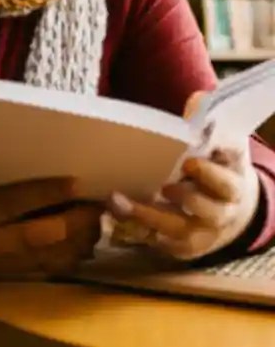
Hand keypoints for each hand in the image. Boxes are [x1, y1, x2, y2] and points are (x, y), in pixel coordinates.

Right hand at [0, 163, 104, 279]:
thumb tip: (35, 162)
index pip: (14, 203)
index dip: (47, 193)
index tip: (77, 182)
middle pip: (40, 235)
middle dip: (75, 220)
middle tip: (98, 203)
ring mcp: (1, 266)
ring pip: (51, 257)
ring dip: (80, 241)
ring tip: (96, 221)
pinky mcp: (12, 279)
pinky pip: (50, 271)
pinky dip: (72, 257)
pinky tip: (84, 241)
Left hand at [108, 90, 261, 260]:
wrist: (228, 211)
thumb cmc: (218, 170)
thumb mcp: (221, 147)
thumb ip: (208, 125)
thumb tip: (197, 98)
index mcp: (233, 187)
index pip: (227, 184)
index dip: (211, 175)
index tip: (190, 163)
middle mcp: (220, 215)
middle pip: (207, 210)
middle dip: (187, 198)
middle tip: (164, 185)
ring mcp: (199, 234)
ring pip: (176, 229)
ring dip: (147, 216)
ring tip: (119, 201)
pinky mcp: (179, 247)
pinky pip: (156, 242)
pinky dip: (135, 229)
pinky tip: (112, 214)